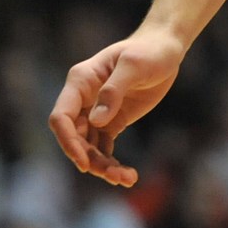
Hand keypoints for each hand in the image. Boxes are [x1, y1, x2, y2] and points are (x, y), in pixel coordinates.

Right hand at [47, 26, 186, 186]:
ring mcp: (96, 112)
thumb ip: (114, 90)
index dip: (67, 141)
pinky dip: (111, 162)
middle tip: (115, 175)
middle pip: (74, 138)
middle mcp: (83, 99)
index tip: (83, 162)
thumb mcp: (134, 65)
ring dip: (102, 166)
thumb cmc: (149, 51)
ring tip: (127, 178)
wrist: (165, 49)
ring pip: (88, 147)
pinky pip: (103, 148)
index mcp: (81, 81)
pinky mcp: (112, 122)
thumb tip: (96, 121)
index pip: (61, 116)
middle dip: (89, 160)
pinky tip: (128, 175)